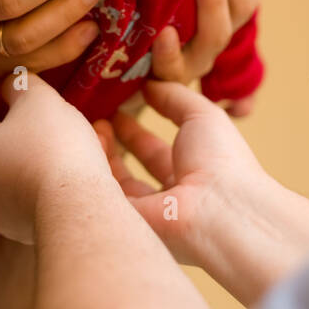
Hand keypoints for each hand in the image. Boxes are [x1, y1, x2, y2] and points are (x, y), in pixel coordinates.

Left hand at [0, 72, 108, 243]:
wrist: (80, 209)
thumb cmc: (50, 148)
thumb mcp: (36, 99)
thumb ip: (19, 85)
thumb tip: (11, 86)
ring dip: (15, 152)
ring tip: (42, 135)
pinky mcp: (19, 229)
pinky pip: (21, 192)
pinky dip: (36, 173)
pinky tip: (66, 159)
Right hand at [94, 79, 267, 266]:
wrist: (221, 210)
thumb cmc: (220, 161)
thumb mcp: (201, 115)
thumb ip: (175, 97)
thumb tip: (149, 84)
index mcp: (191, 173)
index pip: (155, 152)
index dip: (134, 131)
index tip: (115, 108)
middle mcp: (169, 196)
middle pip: (131, 170)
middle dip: (113, 144)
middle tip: (96, 118)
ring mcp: (149, 212)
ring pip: (115, 183)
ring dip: (102, 154)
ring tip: (91, 125)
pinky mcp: (132, 223)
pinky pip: (108, 195)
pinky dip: (96, 170)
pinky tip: (87, 144)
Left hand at [149, 0, 273, 84]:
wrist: (130, 63)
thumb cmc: (157, 1)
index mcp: (233, 1)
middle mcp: (224, 27)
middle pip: (245, 2)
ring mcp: (200, 55)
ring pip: (217, 33)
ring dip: (214, 1)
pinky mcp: (172, 76)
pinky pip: (175, 67)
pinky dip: (171, 51)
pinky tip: (164, 33)